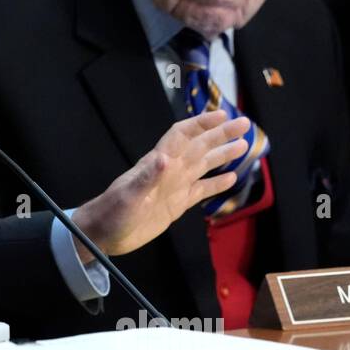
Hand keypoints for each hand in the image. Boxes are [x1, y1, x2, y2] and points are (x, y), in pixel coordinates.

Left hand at [72, 110, 248, 257]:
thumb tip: (164, 158)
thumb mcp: (129, 195)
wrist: (104, 235)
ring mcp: (174, 187)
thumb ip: (147, 177)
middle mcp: (169, 171)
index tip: (222, 115)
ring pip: (203, 166)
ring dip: (222, 155)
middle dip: (220, 134)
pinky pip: (201, 191)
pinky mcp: (176, 205)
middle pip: (199, 146)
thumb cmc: (113, 212)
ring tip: (244, 146)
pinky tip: (231, 178)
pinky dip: (216, 184)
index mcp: (157, 163)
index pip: (182, 135)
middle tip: (245, 124)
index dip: (201, 123)